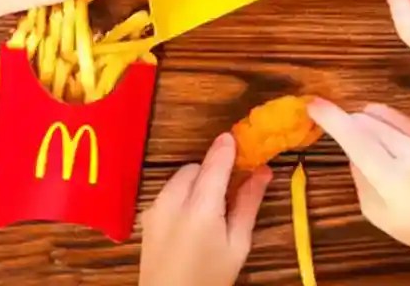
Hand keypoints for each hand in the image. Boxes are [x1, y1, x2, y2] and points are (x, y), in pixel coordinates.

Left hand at [140, 134, 272, 285]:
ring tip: (211, 213)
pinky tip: (191, 223)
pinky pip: (168, 194)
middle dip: (213, 173)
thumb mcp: (237, 246)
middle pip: (196, 169)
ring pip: (180, 180)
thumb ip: (248, 204)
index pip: (215, 163)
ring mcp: (155, 209)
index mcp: (200, 207)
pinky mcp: (146, 219)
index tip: (240, 137)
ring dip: (197, 184)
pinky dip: (182, 197)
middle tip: (230, 193)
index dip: (228, 147)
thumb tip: (263, 172)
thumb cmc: (210, 279)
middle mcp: (172, 201)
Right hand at [309, 99, 409, 254]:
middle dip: (349, 124)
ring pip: (382, 111)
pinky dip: (390, 125)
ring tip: (376, 147)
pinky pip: (401, 115)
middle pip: (365, 119)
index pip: (354, 136)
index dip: (330, 117)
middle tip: (348, 141)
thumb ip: (358, 173)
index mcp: (393, 176)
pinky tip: (399, 148)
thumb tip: (349, 143)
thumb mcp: (374, 210)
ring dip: (369, 122)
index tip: (312, 104)